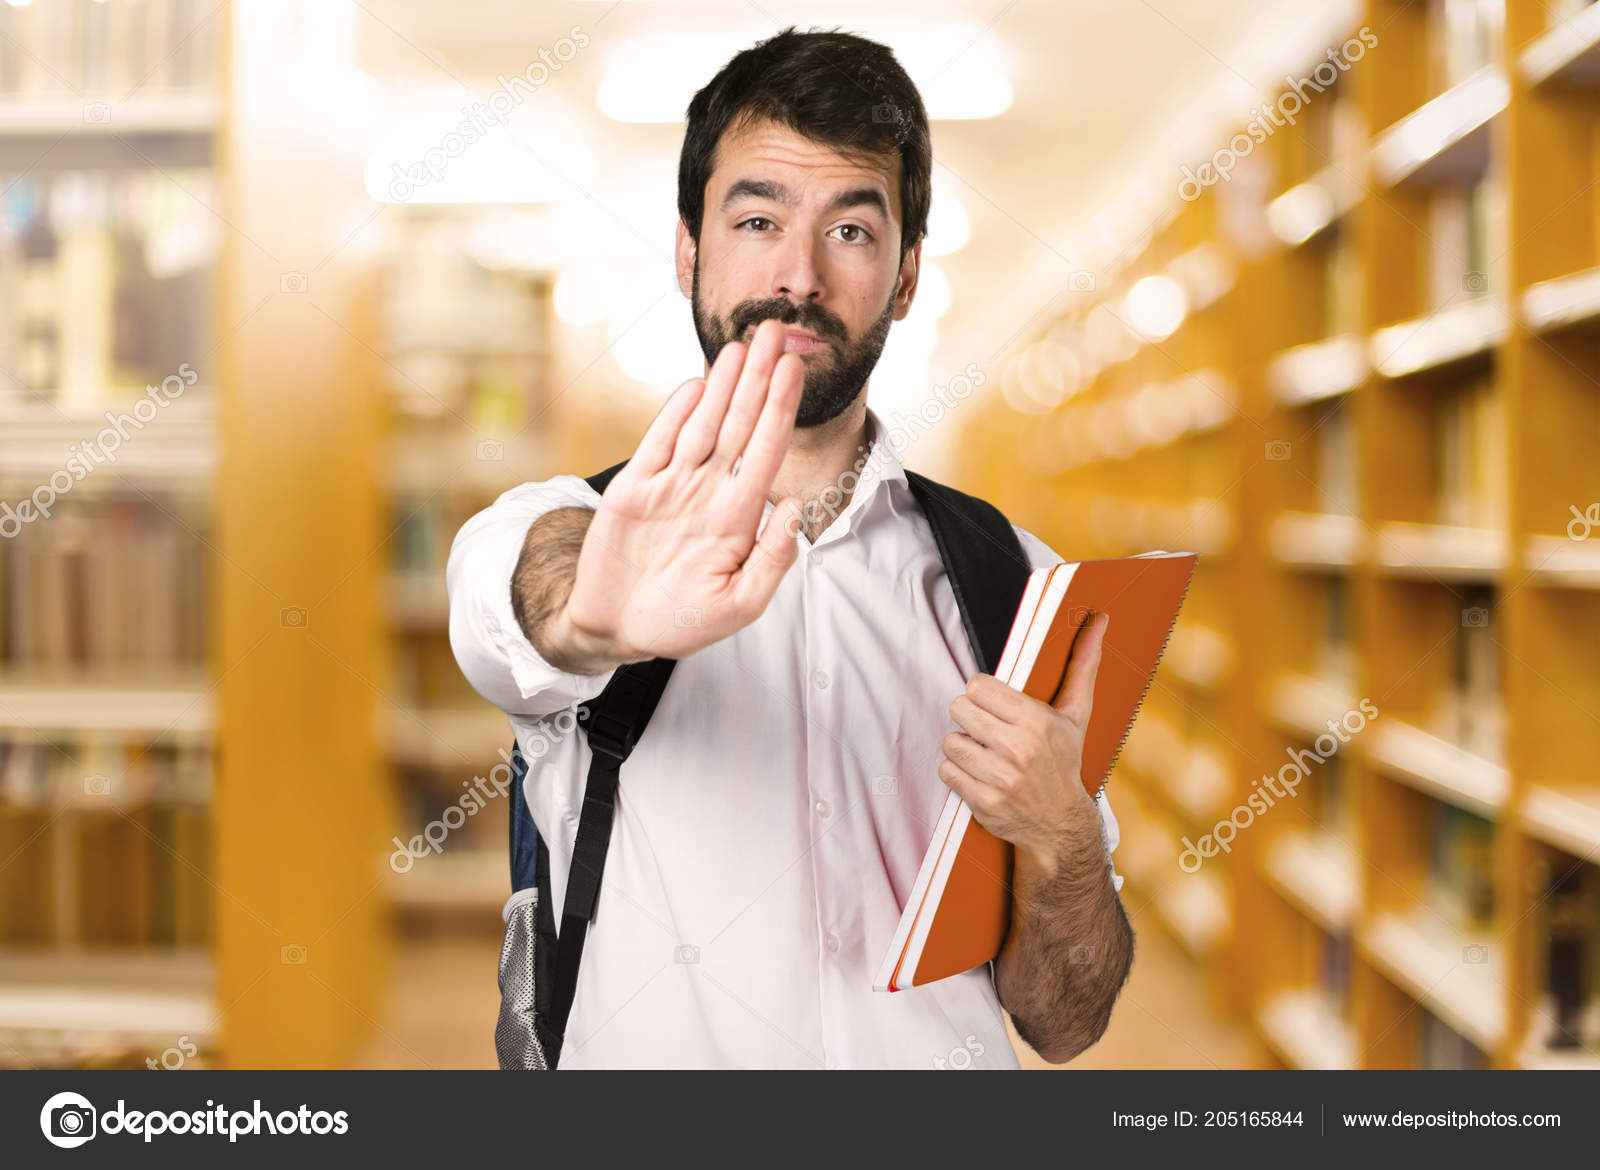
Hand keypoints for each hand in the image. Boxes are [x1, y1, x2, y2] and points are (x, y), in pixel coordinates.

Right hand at [565, 319, 805, 660]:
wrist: (617, 629)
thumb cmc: (682, 622)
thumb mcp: (739, 605)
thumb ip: (771, 560)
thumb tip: (796, 509)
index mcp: (738, 516)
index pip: (767, 451)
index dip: (781, 409)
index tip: (796, 369)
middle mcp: (708, 491)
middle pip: (740, 424)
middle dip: (759, 378)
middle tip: (777, 331)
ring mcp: (671, 486)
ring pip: (703, 424)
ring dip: (723, 385)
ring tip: (742, 345)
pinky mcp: (634, 487)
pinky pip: (659, 441)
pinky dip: (676, 413)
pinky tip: (699, 384)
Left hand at [938, 611, 1110, 871]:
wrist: (1061, 827)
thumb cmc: (1065, 762)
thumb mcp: (1077, 715)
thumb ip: (1083, 666)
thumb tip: (1099, 620)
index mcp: (1039, 722)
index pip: (978, 686)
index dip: (981, 693)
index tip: (993, 704)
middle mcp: (1020, 750)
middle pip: (959, 708)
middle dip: (970, 718)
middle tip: (987, 729)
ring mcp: (1001, 779)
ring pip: (950, 740)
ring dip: (962, 746)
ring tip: (984, 753)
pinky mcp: (983, 803)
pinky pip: (946, 770)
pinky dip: (957, 772)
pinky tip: (978, 774)